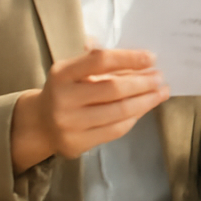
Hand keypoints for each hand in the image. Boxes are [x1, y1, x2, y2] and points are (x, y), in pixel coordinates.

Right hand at [10, 47, 168, 172]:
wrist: (39, 124)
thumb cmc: (66, 90)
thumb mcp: (74, 71)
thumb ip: (101, 64)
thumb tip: (143, 62)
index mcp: (62, 74)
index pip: (100, 60)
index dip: (129, 58)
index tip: (151, 58)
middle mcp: (62, 98)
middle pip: (113, 88)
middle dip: (143, 82)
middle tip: (160, 77)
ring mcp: (69, 123)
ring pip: (118, 112)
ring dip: (146, 101)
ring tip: (161, 92)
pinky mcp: (76, 143)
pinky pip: (115, 130)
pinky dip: (134, 118)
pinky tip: (144, 108)